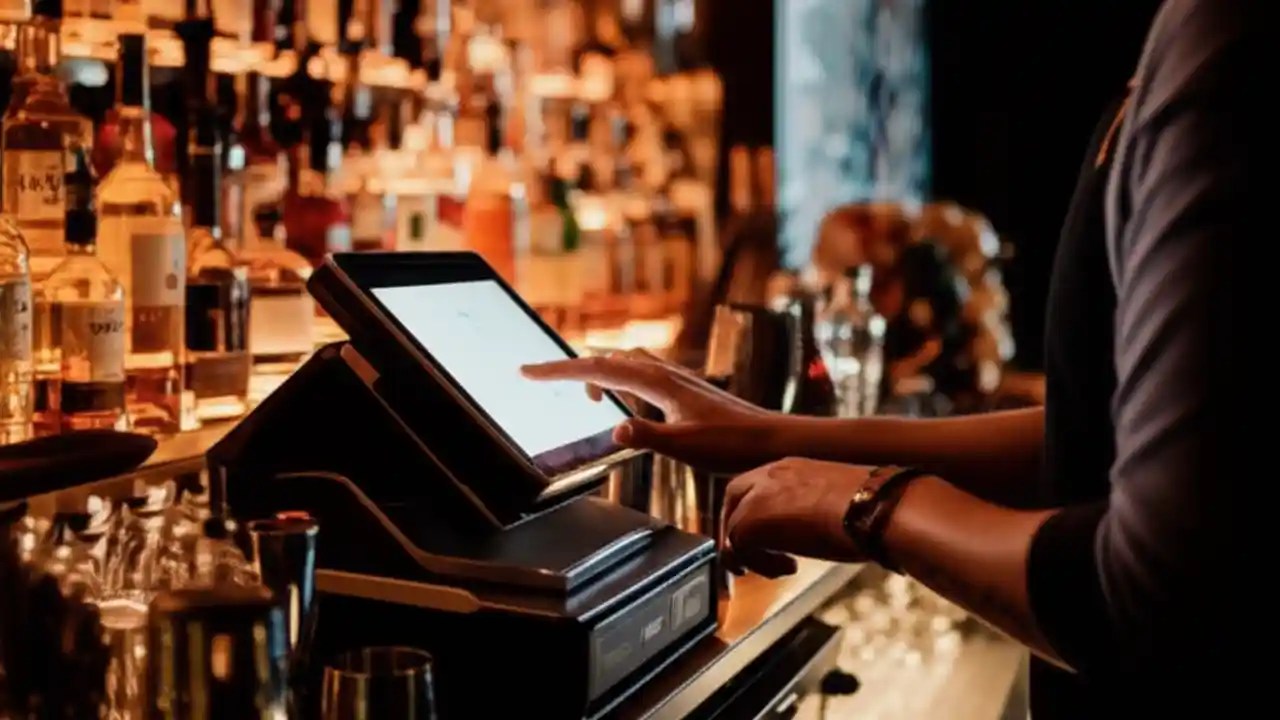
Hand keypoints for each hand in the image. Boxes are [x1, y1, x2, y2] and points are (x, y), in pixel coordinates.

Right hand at [521, 349, 779, 471]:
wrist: (770, 439)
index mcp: (657, 383)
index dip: (558, 370)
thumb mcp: (686, 447)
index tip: (527, 371)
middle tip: (539, 376)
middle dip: (570, 367)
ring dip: (597, 371)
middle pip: (605, 360)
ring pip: (625, 362)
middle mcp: (664, 373)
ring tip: (584, 392)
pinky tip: (625, 396)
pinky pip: (641, 372)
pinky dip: (620, 377)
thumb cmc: (731, 445)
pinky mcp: (684, 389)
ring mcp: (675, 379)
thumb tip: (614, 428)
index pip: (597, 370)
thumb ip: (648, 436)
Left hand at [721, 458, 871, 577]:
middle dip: (736, 528)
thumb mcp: (835, 497)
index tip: (763, 534)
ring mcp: (758, 497)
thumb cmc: (873, 507)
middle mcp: (769, 475)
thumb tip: (812, 527)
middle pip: (732, 499)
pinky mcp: (753, 521)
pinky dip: (759, 564)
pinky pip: (737, 548)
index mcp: (790, 466)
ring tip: (778, 569)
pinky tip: (789, 569)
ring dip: (752, 555)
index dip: (753, 510)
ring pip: (732, 528)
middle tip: (749, 555)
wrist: (879, 508)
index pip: (754, 483)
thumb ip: (812, 505)